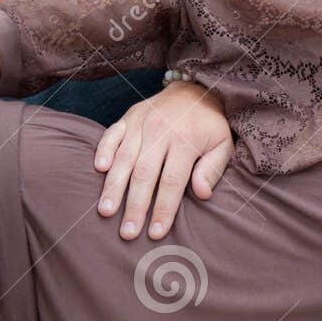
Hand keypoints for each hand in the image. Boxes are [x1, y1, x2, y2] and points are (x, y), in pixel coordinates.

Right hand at [94, 80, 232, 239]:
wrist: (197, 87)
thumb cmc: (210, 125)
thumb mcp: (223, 145)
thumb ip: (213, 169)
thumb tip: (201, 194)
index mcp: (185, 140)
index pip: (172, 181)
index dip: (163, 208)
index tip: (156, 233)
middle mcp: (160, 130)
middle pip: (144, 174)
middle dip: (135, 206)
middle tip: (127, 232)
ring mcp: (141, 122)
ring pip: (124, 158)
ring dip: (113, 186)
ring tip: (106, 210)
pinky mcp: (129, 116)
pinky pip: (112, 134)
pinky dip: (104, 150)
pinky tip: (98, 169)